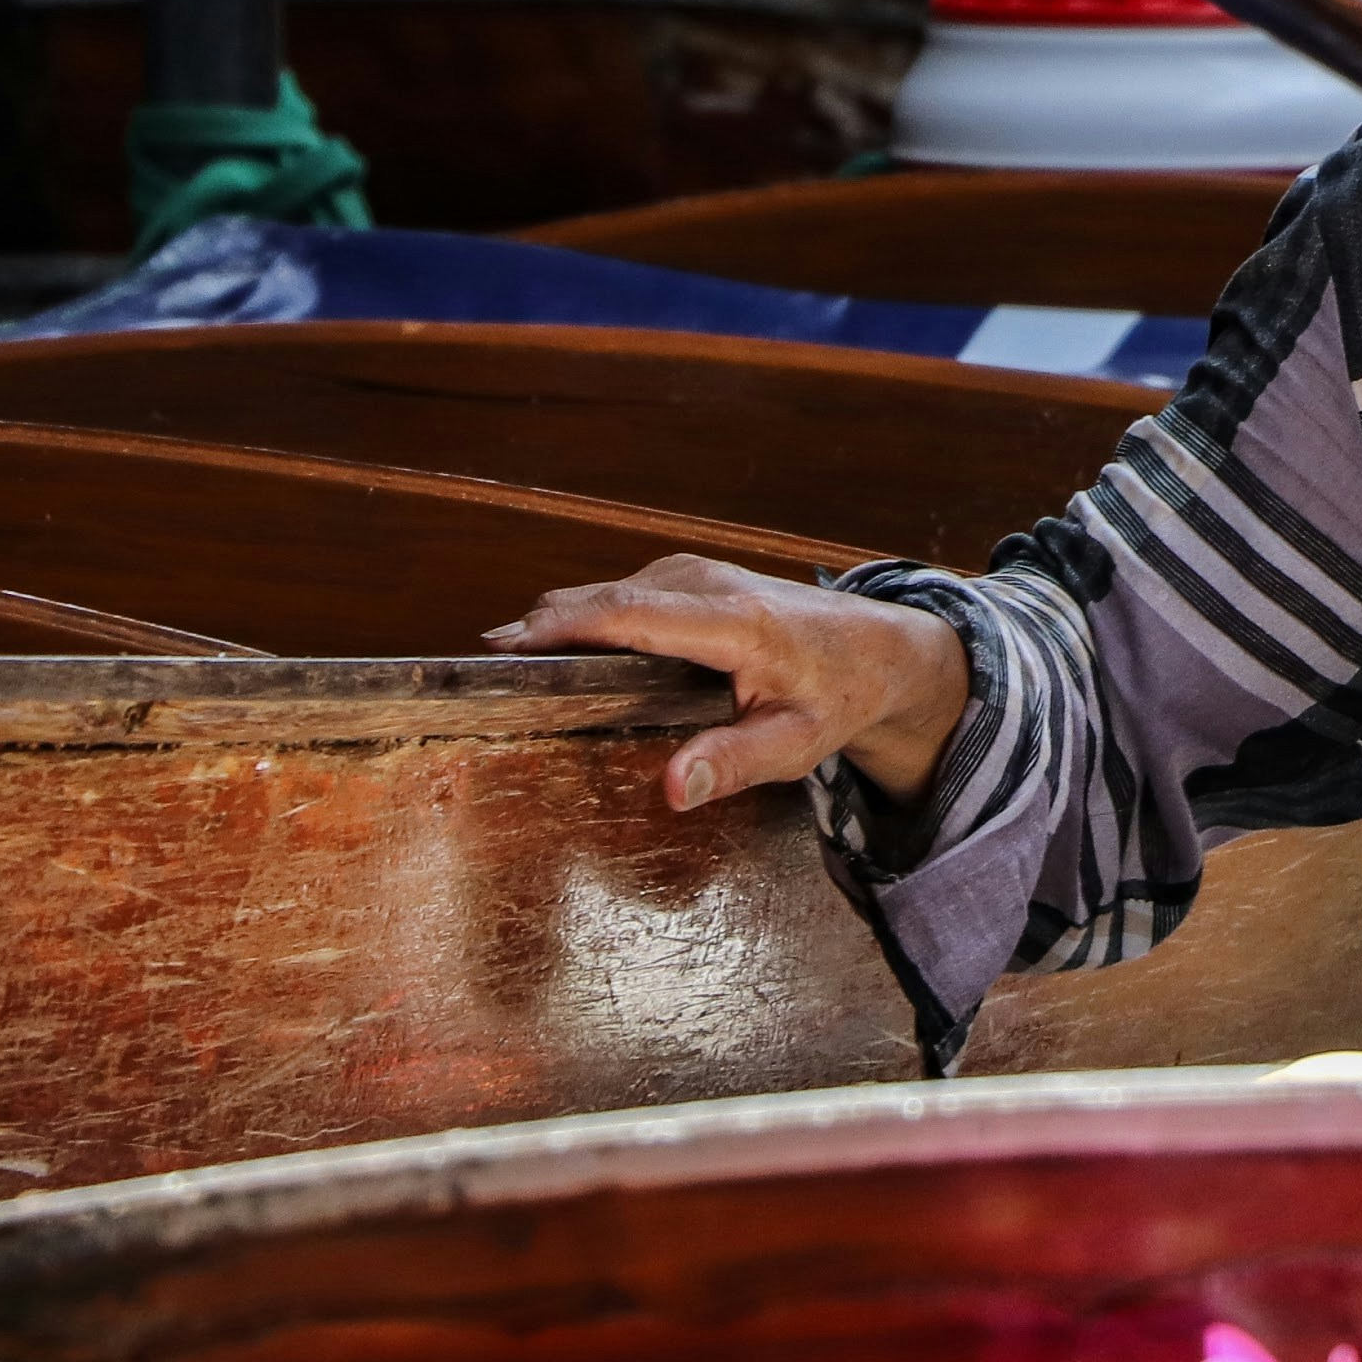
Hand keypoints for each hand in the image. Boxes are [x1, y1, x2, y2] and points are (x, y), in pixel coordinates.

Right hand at [485, 557, 975, 811]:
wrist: (879, 649)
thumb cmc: (836, 697)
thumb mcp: (795, 744)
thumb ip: (731, 763)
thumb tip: (671, 789)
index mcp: (732, 623)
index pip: (629, 614)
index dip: (563, 626)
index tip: (508, 644)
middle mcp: (707, 584)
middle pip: (604, 596)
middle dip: (541, 624)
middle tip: (483, 665)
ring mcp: (696, 573)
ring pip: (608, 591)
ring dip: (560, 620)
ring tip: (511, 662)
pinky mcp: (689, 576)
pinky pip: (623, 593)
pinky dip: (585, 615)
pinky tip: (559, 649)